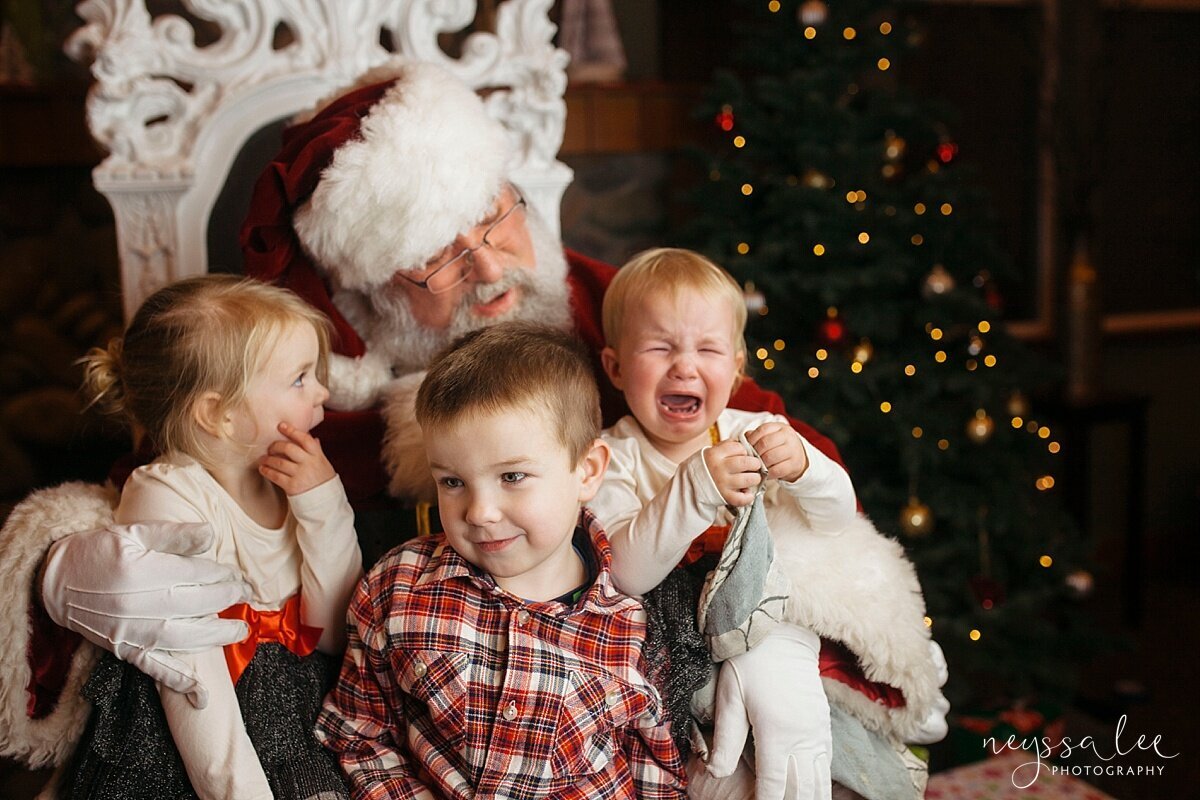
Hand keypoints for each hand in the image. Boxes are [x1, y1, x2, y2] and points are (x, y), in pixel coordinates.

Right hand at [41, 522, 251, 708]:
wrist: (53, 581)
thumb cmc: (98, 551)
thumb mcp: (133, 532)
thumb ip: (174, 534)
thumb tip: (211, 535)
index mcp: (140, 571)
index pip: (195, 574)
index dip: (221, 574)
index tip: (236, 574)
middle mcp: (136, 604)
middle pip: (194, 604)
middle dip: (226, 599)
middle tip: (246, 594)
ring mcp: (129, 631)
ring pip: (181, 638)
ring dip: (215, 637)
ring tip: (240, 631)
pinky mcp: (121, 649)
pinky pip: (152, 668)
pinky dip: (177, 680)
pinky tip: (200, 692)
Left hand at [259, 422, 335, 495]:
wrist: (326, 502)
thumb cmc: (323, 481)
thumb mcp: (324, 463)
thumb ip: (317, 450)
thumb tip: (312, 437)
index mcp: (317, 456)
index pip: (305, 439)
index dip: (292, 431)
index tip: (281, 426)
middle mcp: (309, 464)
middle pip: (289, 448)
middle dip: (276, 446)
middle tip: (270, 447)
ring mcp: (300, 475)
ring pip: (279, 462)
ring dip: (268, 459)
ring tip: (263, 459)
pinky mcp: (292, 486)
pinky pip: (275, 475)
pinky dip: (267, 471)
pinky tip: (263, 469)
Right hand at [704, 439, 763, 506]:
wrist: (692, 485)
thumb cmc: (708, 466)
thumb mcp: (712, 451)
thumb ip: (728, 445)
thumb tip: (747, 442)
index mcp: (715, 454)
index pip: (739, 447)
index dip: (744, 451)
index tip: (744, 455)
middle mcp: (718, 468)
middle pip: (746, 462)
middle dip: (755, 463)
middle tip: (755, 466)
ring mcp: (722, 483)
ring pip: (747, 480)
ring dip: (755, 478)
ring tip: (753, 478)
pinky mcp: (725, 497)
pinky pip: (742, 498)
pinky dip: (748, 496)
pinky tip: (747, 492)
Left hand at [707, 624, 831, 799]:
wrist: (782, 632)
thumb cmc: (750, 662)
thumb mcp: (730, 698)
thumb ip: (725, 740)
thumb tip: (716, 773)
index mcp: (777, 732)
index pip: (775, 786)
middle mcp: (804, 737)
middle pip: (803, 790)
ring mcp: (818, 731)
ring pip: (820, 781)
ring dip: (808, 797)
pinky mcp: (824, 725)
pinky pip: (826, 764)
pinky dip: (819, 782)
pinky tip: (809, 789)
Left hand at [746, 423, 808, 482]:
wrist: (798, 457)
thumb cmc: (778, 446)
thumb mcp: (769, 437)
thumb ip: (755, 437)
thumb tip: (742, 441)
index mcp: (779, 427)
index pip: (762, 430)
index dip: (752, 439)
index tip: (746, 448)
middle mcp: (788, 437)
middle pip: (765, 443)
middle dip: (755, 453)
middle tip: (750, 460)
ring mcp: (793, 450)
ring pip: (770, 457)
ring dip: (761, 464)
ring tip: (757, 467)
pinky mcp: (795, 464)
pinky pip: (777, 470)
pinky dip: (768, 473)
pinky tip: (765, 474)